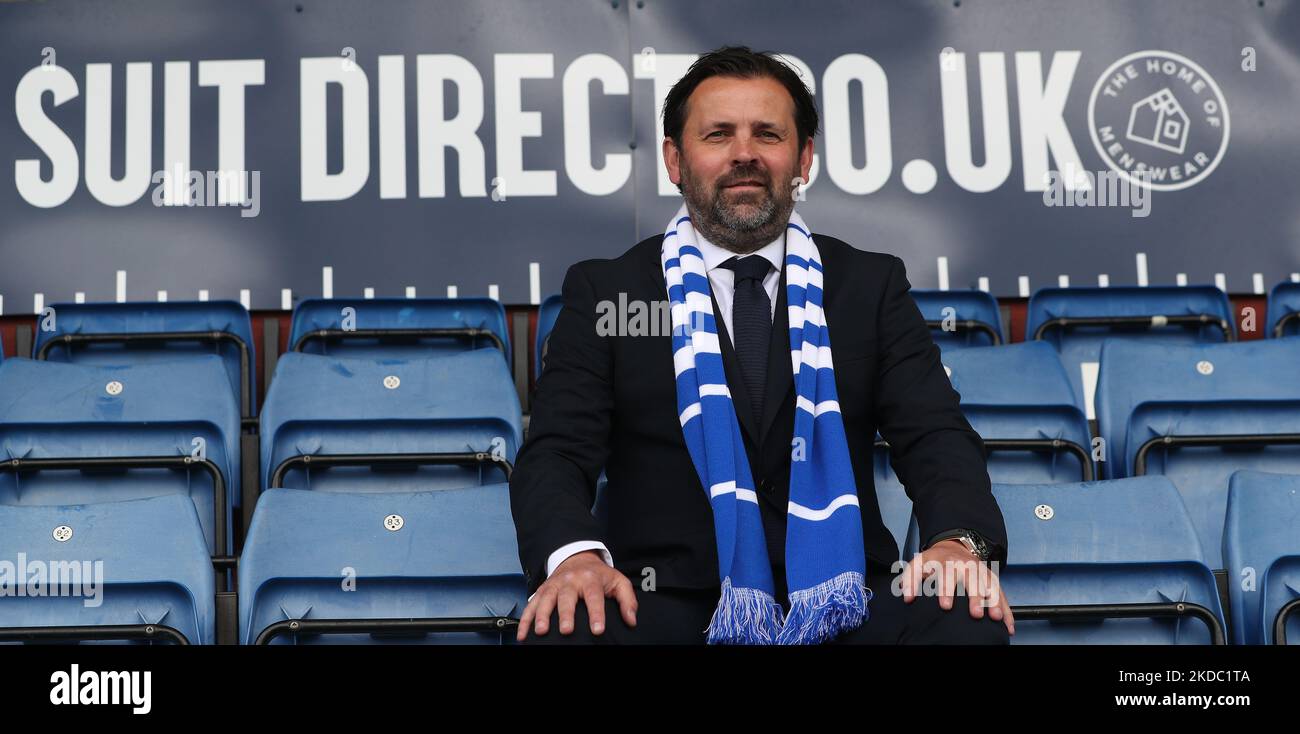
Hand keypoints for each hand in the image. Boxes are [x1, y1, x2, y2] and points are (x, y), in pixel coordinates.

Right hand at [516, 550, 637, 640]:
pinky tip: (522, 635)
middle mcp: (570, 581)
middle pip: (566, 597)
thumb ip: (628, 600)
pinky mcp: (542, 590)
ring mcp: (554, 585)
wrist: (576, 557)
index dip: (596, 613)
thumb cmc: (598, 575)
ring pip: (545, 600)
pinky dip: (525, 620)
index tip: (598, 629)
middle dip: (565, 614)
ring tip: (541, 631)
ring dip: (541, 615)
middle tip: (566, 630)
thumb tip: (631, 620)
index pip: (594, 597)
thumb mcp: (618, 581)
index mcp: (590, 579)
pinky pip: (531, 604)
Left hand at [898, 540, 1014, 635]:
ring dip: (995, 602)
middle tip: (976, 614)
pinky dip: (1006, 609)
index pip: (946, 575)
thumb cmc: (934, 561)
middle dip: (976, 597)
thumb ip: (910, 580)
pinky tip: (1008, 625)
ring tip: (996, 617)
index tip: (945, 606)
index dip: (946, 590)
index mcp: (947, 563)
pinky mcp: (991, 578)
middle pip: (973, 581)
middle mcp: (966, 567)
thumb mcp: (918, 564)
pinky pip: (1001, 593)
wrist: (954, 546)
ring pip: (990, 586)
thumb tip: (907, 598)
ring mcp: (981, 572)